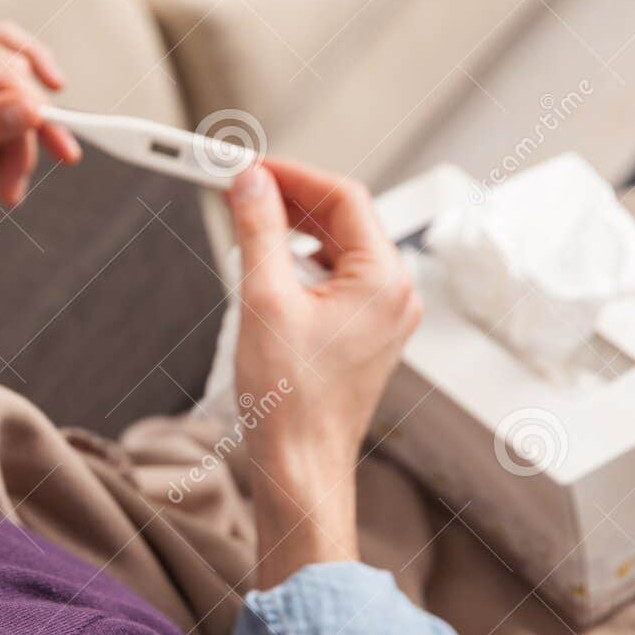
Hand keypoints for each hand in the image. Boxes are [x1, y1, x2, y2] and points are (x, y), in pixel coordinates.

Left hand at [0, 15, 81, 206]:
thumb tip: (34, 109)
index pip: (7, 76)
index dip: (38, 117)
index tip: (61, 156)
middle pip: (11, 74)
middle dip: (23, 131)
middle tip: (16, 186)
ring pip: (8, 66)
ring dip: (18, 119)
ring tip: (9, 176)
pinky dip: (6, 100)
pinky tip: (15, 132)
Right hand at [224, 158, 420, 586]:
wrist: (300, 467)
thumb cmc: (291, 403)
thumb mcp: (264, 299)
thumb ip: (259, 230)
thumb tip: (251, 183)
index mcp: (383, 279)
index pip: (343, 196)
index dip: (293, 175)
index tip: (251, 167)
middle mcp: (393, 295)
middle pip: (344, 220)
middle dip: (292, 201)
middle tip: (242, 190)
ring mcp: (382, 318)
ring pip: (338, 250)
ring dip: (294, 233)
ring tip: (249, 227)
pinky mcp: (363, 336)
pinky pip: (336, 280)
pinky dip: (301, 265)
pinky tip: (268, 271)